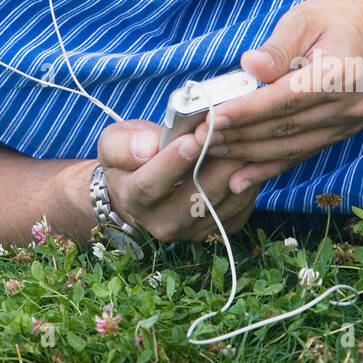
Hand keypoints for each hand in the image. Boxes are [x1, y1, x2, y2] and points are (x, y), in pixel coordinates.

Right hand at [96, 118, 258, 242]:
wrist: (141, 188)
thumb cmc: (129, 158)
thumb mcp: (114, 143)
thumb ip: (125, 145)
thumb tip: (148, 148)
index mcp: (133, 199)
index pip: (152, 184)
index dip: (174, 162)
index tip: (193, 138)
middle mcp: (163, 222)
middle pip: (196, 196)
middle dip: (216, 162)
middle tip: (231, 132)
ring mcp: (192, 230)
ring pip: (222, 201)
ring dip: (237, 170)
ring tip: (244, 139)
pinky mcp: (217, 230)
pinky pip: (239, 207)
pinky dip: (247, 182)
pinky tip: (248, 157)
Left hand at [191, 0, 362, 190]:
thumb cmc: (335, 19)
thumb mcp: (304, 18)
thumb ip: (277, 47)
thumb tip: (249, 66)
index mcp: (342, 72)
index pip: (288, 97)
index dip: (249, 110)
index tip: (214, 117)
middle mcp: (349, 105)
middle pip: (287, 127)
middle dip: (240, 136)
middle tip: (199, 139)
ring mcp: (347, 124)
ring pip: (291, 147)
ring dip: (248, 155)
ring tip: (211, 152)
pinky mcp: (340, 135)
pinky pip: (299, 154)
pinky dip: (268, 168)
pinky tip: (239, 178)